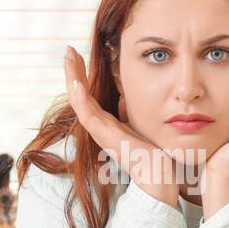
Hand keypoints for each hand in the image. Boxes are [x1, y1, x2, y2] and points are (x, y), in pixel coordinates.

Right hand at [63, 45, 181, 208]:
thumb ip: (131, 111)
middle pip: (80, 96)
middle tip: (68, 50)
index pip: (89, 96)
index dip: (82, 76)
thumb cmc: (155, 154)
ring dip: (73, 79)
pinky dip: (81, 98)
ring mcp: (102, 133)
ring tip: (68, 57)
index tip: (78, 55)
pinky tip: (76, 82)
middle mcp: (102, 128)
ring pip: (80, 102)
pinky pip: (89, 115)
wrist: (160, 177)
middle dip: (74, 72)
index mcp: (109, 124)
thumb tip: (124, 97)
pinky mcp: (107, 138)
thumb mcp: (142, 123)